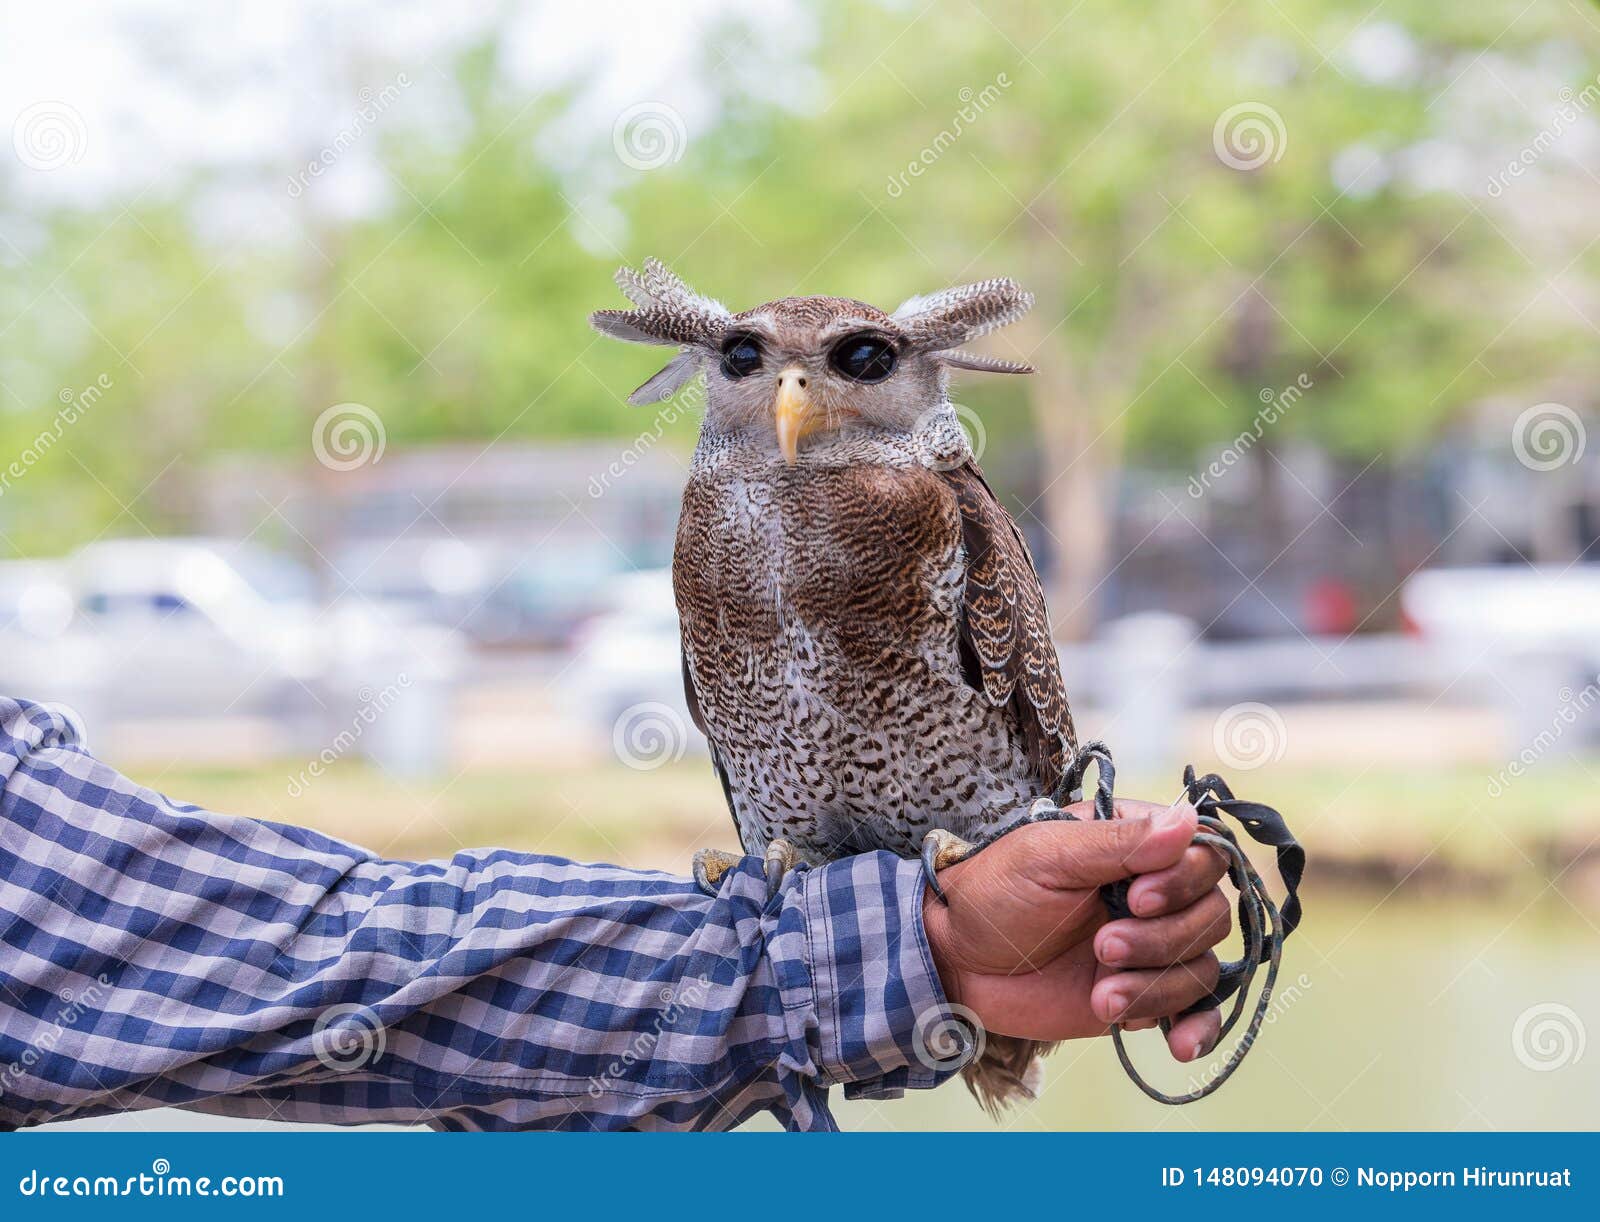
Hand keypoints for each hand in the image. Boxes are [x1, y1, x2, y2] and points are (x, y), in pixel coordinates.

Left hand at [921, 800, 1229, 1062]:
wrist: (957, 962)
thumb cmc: (994, 892)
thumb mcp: (1047, 856)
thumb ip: (1119, 842)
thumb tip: (1188, 819)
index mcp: (1137, 845)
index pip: (1205, 857)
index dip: (1183, 882)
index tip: (1134, 899)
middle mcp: (1155, 893)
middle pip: (1210, 917)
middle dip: (1161, 941)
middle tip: (1101, 947)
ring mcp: (1151, 946)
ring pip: (1200, 967)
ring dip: (1156, 987)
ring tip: (1102, 997)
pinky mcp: (1143, 993)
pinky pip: (1194, 1011)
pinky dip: (1195, 1028)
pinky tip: (1179, 1045)